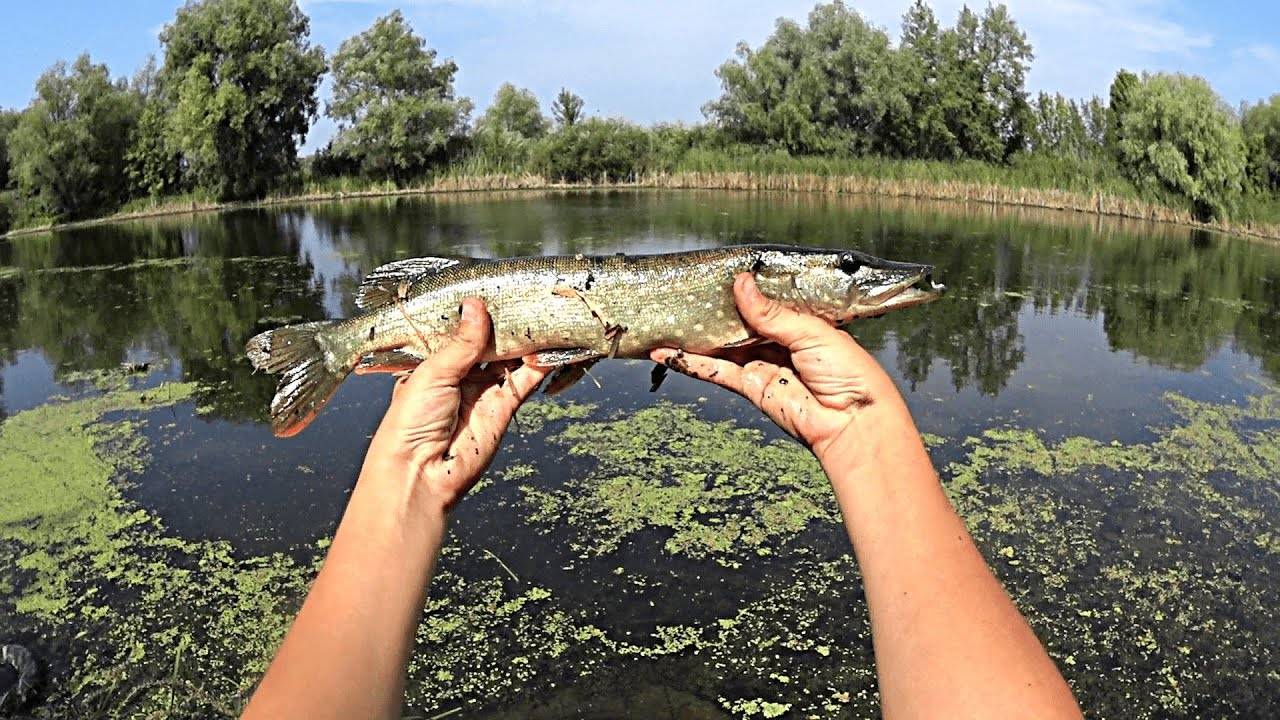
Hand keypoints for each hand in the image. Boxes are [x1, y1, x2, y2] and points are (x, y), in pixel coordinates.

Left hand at [360, 298, 549, 514]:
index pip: (460, 332)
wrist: (419, 475)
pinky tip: (548, 348)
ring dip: (525, 342)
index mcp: (433, 364)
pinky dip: (538, 365)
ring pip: (510, 360)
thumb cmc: (409, 423)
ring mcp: (483, 392)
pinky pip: (524, 381)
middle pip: (489, 344)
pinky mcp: (503, 409)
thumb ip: (462, 342)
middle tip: (524, 299)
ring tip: (543, 317)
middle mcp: (459, 376)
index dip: (476, 314)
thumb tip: (476, 305)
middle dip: (505, 325)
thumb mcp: (432, 373)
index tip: (494, 291)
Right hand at [651, 273, 907, 461]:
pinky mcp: (751, 386)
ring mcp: (763, 364)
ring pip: (723, 345)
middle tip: (686, 294)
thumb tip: (740, 285)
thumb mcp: (811, 332)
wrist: (852, 423)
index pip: (765, 301)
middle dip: (714, 311)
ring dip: (697, 336)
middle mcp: (780, 342)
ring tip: (667, 322)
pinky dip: (692, 362)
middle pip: (739, 322)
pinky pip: (717, 371)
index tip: (716, 275)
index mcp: (801, 323)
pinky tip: (669, 353)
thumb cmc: (849, 374)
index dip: (742, 289)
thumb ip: (770, 313)